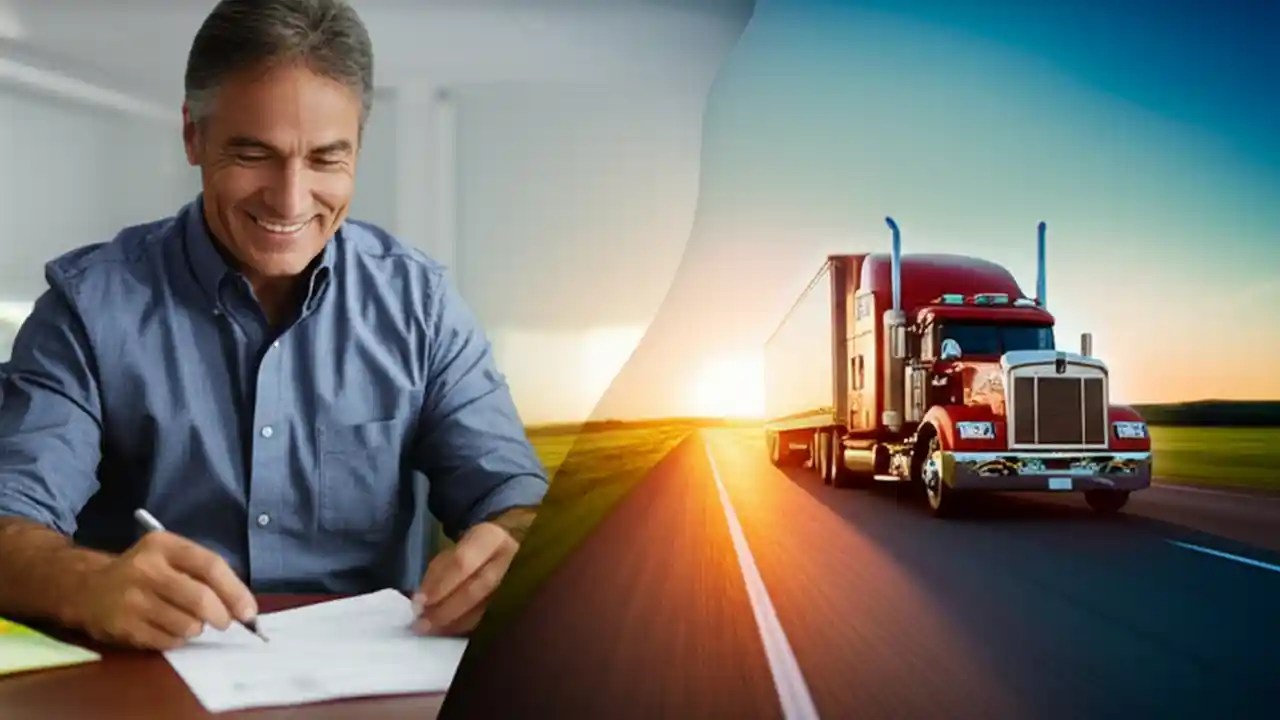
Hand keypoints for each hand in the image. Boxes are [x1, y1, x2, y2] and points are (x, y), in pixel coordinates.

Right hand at [75, 531, 256, 649]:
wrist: (86, 587)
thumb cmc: (143, 571)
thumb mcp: (169, 557)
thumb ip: (204, 573)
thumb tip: (242, 606)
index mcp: (163, 545)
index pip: (210, 565)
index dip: (235, 591)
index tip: (249, 611)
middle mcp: (146, 569)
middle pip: (200, 598)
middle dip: (221, 616)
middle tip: (224, 623)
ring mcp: (131, 599)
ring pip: (186, 624)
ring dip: (197, 628)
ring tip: (189, 621)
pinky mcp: (122, 626)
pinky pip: (167, 641)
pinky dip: (178, 640)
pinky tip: (169, 629)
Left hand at [411, 520, 522, 635]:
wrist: (507, 548)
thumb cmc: (473, 550)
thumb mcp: (453, 550)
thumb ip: (438, 573)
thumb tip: (422, 602)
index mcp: (492, 538)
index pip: (463, 562)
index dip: (440, 585)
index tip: (420, 602)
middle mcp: (510, 559)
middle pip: (477, 589)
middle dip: (447, 609)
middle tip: (423, 625)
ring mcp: (518, 583)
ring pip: (486, 608)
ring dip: (456, 623)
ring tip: (433, 631)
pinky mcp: (517, 603)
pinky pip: (490, 619)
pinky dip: (467, 628)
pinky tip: (449, 632)